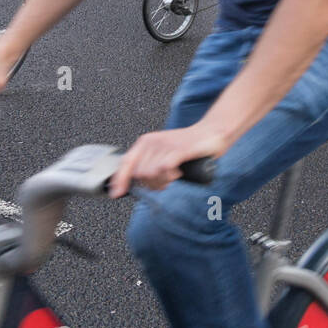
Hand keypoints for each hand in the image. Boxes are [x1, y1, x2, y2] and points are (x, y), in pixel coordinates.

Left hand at [108, 123, 226, 198]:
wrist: (211, 133)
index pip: (126, 163)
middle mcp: (152, 141)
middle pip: (140, 174)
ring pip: (152, 174)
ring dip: (163, 182)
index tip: (116, 194)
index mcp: (145, 142)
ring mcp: (166, 144)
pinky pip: (165, 169)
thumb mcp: (163, 153)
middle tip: (167, 181)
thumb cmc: (187, 147)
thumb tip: (132, 185)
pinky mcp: (180, 149)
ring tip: (174, 176)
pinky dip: (171, 176)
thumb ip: (148, 165)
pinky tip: (178, 174)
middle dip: (152, 184)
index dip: (119, 180)